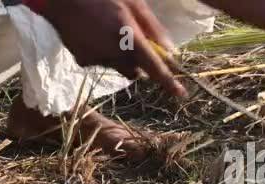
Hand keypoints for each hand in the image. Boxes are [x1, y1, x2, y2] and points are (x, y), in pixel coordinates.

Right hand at [41, 0, 187, 97]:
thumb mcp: (133, 1)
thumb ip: (152, 26)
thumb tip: (169, 50)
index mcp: (128, 37)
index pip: (154, 67)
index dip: (169, 82)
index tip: (181, 93)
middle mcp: (114, 53)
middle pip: (136, 71)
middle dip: (138, 62)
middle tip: (132, 40)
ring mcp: (97, 59)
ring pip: (119, 68)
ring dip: (121, 58)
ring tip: (109, 32)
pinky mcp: (83, 61)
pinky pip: (102, 63)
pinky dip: (104, 54)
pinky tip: (95, 35)